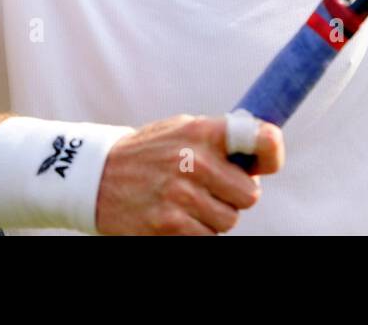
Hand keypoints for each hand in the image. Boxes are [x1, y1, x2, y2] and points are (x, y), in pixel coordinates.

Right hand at [95, 114, 283, 234]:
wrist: (96, 176)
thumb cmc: (152, 152)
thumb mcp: (183, 129)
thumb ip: (220, 138)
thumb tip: (264, 148)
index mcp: (202, 132)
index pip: (260, 137)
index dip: (272, 150)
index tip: (268, 157)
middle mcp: (194, 161)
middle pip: (249, 195)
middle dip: (235, 195)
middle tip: (214, 188)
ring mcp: (180, 196)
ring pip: (228, 222)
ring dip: (215, 217)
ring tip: (190, 201)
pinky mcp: (166, 226)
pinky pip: (206, 239)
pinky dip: (197, 233)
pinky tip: (177, 216)